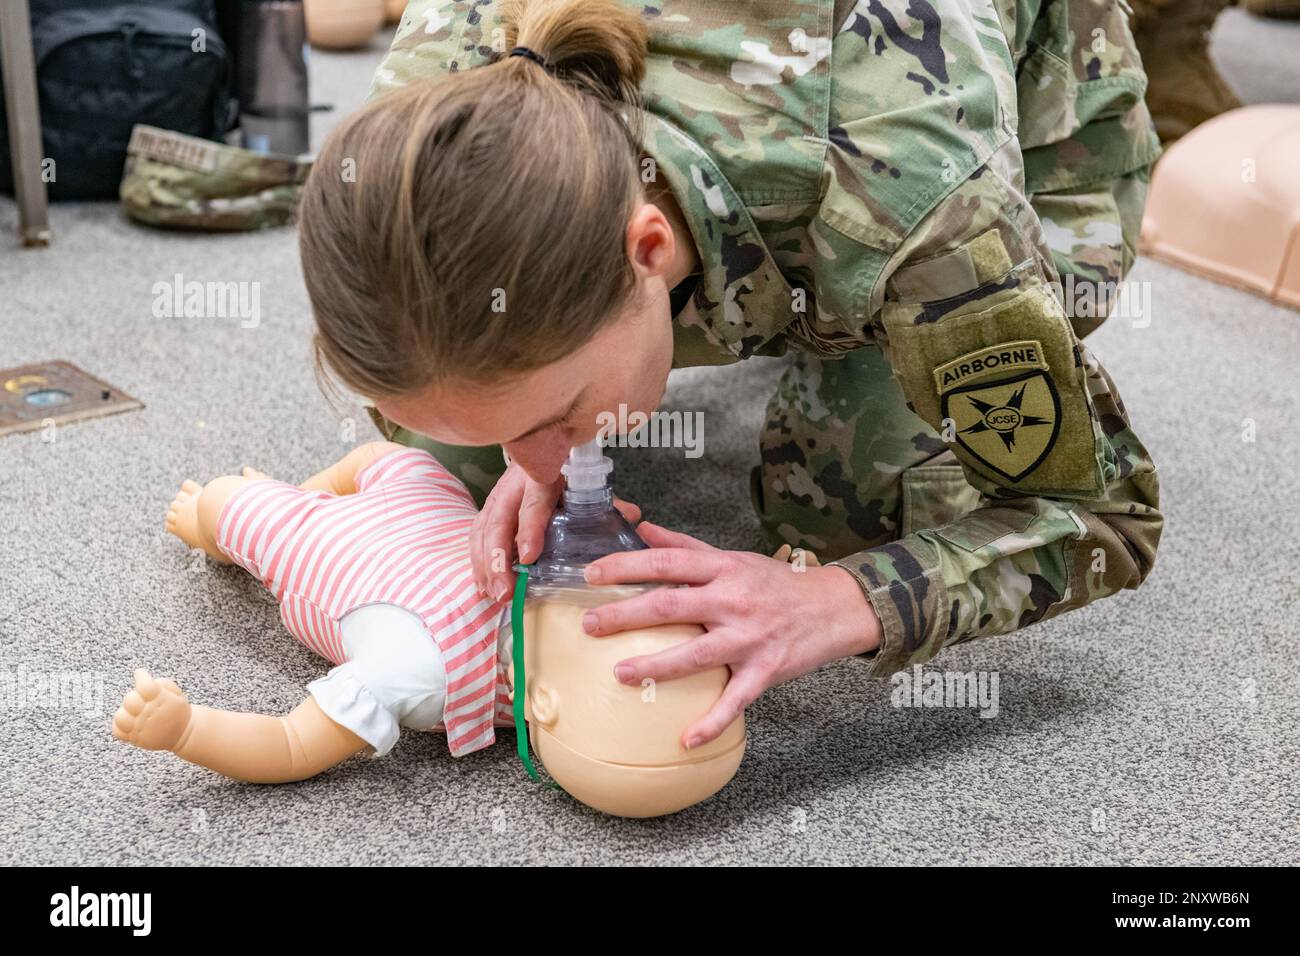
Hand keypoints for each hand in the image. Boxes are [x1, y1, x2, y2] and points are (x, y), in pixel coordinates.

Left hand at [112, 669, 192, 751]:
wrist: (184, 734)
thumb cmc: (177, 711)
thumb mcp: (177, 694)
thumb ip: (161, 684)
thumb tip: (142, 680)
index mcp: (161, 701)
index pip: (145, 686)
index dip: (141, 676)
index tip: (140, 673)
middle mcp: (148, 714)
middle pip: (130, 700)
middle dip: (134, 695)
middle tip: (141, 696)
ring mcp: (140, 728)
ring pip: (120, 717)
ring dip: (124, 711)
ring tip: (132, 710)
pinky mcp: (135, 738)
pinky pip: (118, 732)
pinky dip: (119, 725)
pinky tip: (128, 720)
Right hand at [469, 461, 641, 600]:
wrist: (540, 448)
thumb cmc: (564, 472)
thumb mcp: (583, 485)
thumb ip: (605, 503)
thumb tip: (633, 516)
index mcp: (540, 477)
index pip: (533, 504)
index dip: (529, 530)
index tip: (529, 558)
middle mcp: (513, 487)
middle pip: (499, 523)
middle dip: (499, 560)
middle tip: (506, 591)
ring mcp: (497, 497)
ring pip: (483, 531)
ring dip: (486, 566)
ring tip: (494, 594)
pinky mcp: (488, 509)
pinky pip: (476, 536)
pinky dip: (478, 562)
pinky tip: (483, 586)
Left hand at [581, 522, 881, 749]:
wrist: (834, 607)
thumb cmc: (776, 583)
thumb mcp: (732, 557)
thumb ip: (685, 545)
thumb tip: (643, 527)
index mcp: (722, 568)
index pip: (666, 561)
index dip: (626, 566)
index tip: (592, 575)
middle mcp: (732, 599)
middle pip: (672, 604)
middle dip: (626, 614)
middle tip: (590, 625)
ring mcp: (749, 637)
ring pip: (697, 653)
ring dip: (657, 665)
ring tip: (622, 673)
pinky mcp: (766, 669)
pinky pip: (735, 699)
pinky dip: (712, 721)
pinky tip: (686, 739)